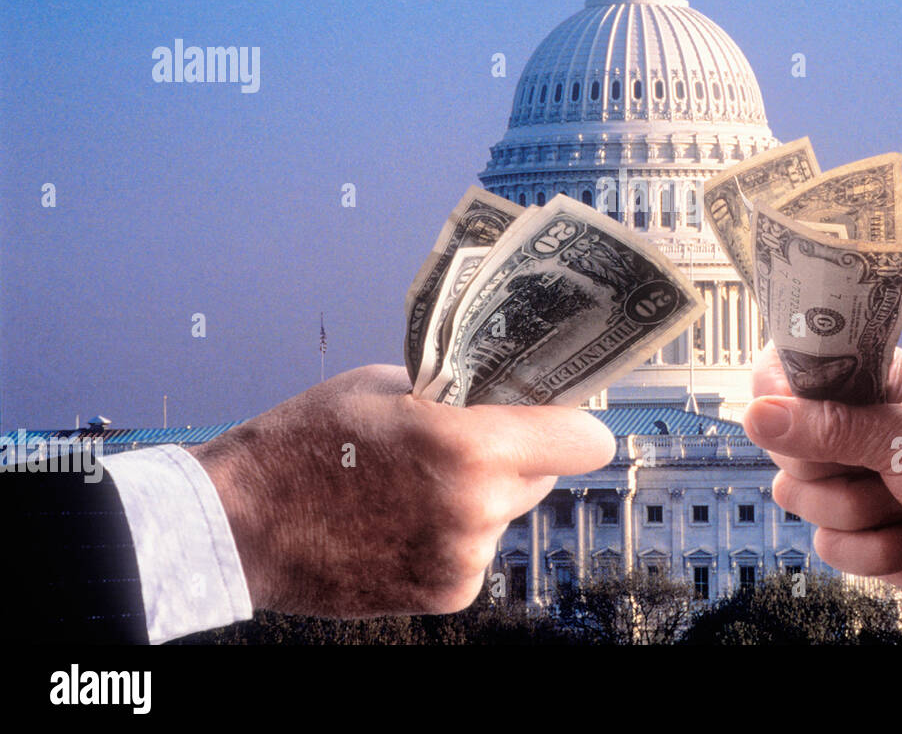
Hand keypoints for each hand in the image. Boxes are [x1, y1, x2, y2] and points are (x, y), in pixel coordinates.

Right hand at [191, 365, 614, 616]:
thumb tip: (510, 391)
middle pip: (544, 473)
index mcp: (472, 445)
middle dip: (517, 454)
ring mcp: (464, 557)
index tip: (555, 415)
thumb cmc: (307, 441)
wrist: (240, 524)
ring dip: (479, 496)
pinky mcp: (447, 594)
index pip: (584, 439)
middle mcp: (478, 507)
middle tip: (462, 441)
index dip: (572, 423)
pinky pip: (475, 550)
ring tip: (412, 484)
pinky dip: (452, 535)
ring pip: (505, 512)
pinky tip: (400, 521)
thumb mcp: (388, 383)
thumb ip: (462, 391)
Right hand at [745, 342, 901, 606]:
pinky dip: (877, 550)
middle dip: (832, 467)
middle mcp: (850, 430)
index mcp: (866, 383)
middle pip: (783, 446)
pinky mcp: (857, 534)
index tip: (796, 413)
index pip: (788, 372)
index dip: (779, 394)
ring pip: (798, 500)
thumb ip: (831, 427)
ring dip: (862, 512)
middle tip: (882, 464)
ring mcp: (851, 482)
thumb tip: (756, 414)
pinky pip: (827, 547)